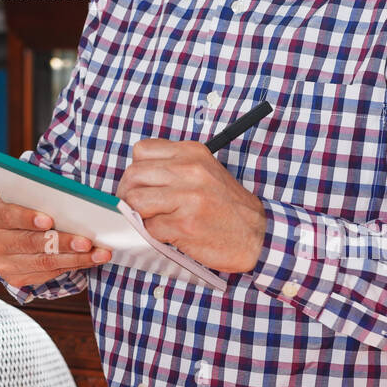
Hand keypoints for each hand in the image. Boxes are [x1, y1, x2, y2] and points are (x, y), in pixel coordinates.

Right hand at [0, 197, 111, 288]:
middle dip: (62, 242)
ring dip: (75, 259)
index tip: (49, 220)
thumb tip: (72, 196)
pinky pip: (48, 274)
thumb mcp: (23, 197)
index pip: (9, 216)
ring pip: (43, 262)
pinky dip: (71, 266)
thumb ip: (38, 196)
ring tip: (98, 254)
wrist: (5, 234)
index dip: (28, 218)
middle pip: (30, 243)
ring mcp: (3, 264)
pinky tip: (88, 260)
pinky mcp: (16, 279)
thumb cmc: (21, 209)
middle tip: (87, 242)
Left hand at [117, 139, 266, 272]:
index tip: (141, 185)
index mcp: (192, 153)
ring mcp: (187, 198)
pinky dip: (153, 233)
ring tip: (153, 220)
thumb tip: (134, 178)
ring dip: (138, 214)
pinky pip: (149, 227)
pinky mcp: (185, 225)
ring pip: (136, 200)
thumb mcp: (204, 171)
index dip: (135, 171)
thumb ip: (172, 167)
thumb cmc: (226, 205)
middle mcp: (190, 170)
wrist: (257, 235)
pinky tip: (168, 233)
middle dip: (129, 194)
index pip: (142, 151)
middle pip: (133, 175)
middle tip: (138, 208)